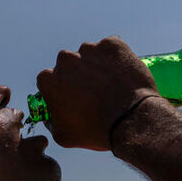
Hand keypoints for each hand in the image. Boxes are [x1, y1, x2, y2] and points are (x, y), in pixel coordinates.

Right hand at [36, 36, 158, 150]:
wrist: (132, 120)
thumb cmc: (96, 131)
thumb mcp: (64, 136)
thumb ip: (51, 123)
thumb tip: (50, 116)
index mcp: (49, 79)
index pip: (50, 80)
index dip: (62, 89)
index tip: (74, 97)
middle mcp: (66, 59)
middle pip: (70, 64)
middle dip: (79, 74)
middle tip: (95, 92)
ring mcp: (90, 49)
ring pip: (91, 54)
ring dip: (98, 65)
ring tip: (112, 85)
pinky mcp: (112, 44)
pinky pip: (111, 48)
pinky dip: (116, 58)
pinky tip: (122, 75)